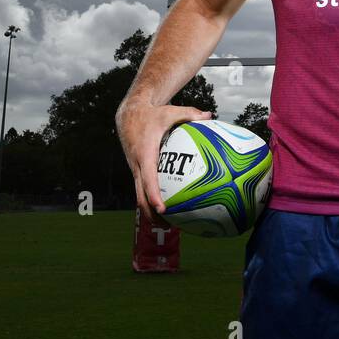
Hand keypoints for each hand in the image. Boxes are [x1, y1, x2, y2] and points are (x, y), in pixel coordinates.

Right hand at [116, 100, 213, 226]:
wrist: (128, 116)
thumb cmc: (152, 114)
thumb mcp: (170, 111)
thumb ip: (190, 114)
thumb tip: (210, 115)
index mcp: (144, 154)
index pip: (148, 178)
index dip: (154, 195)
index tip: (162, 208)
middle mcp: (137, 166)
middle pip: (140, 197)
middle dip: (152, 214)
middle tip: (168, 226)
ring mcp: (136, 171)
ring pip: (140, 198)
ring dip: (151, 213)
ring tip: (170, 226)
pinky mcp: (137, 172)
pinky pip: (144, 191)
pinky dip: (153, 202)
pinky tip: (170, 210)